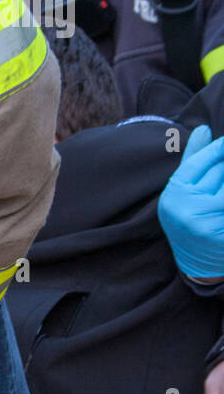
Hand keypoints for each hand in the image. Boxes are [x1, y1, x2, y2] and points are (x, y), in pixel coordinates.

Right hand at [158, 125, 223, 279]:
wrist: (197, 265)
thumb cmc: (190, 220)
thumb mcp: (184, 191)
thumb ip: (194, 160)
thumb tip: (205, 129)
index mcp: (174, 195)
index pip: (200, 162)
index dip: (218, 149)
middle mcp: (186, 209)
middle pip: (220, 172)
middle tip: (223, 165)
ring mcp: (206, 224)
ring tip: (221, 183)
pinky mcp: (220, 235)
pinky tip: (222, 198)